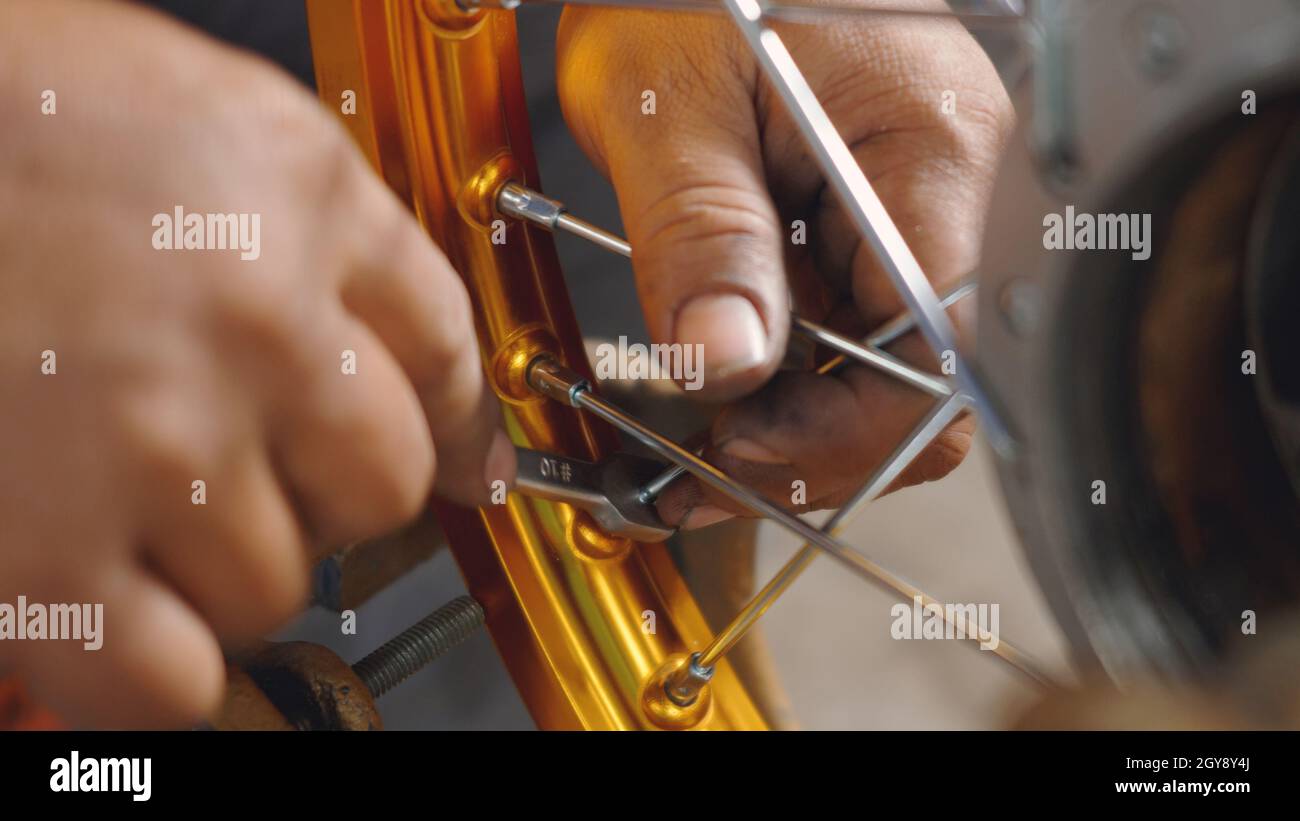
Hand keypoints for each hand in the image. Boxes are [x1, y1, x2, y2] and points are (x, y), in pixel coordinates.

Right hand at [0, 0, 513, 726]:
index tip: (466, 461)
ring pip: (279, 586)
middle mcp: (250, 320)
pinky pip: (175, 682)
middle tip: (254, 464)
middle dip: (333, 494)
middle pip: (387, 485)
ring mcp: (154, 444)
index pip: (445, 344)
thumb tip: (398, 349)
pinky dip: (158, 668)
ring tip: (133, 498)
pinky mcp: (44, 556)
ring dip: (225, 568)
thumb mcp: (192, 113)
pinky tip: (113, 604)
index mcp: (291, 193)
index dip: (460, 419)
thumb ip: (318, 223)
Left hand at [556, 1, 1011, 527]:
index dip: (842, 428)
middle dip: (812, 446)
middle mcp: (949, 190)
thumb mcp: (669, 103)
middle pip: (919, 380)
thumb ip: (701, 234)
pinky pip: (848, 328)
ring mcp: (913, 212)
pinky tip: (719, 388)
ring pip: (880, 368)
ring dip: (789, 421)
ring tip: (691, 443)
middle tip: (702, 472)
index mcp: (930, 151)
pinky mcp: (869, 224)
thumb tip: (723, 369)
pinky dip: (784, 374)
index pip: (935, 351)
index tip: (736, 447)